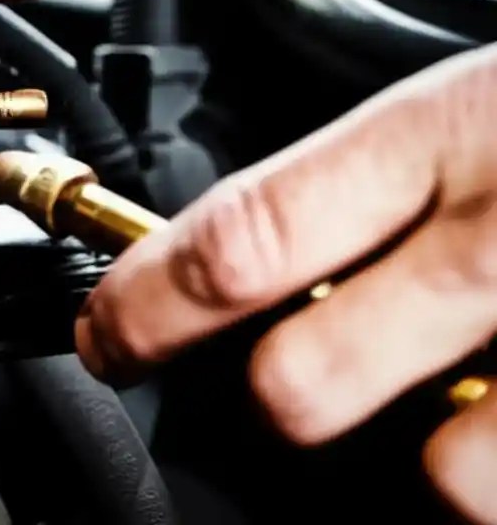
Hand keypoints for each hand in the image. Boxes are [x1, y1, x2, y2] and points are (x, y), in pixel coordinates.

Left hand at [76, 45, 496, 521]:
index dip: (141, 307)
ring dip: (419, 448)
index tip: (105, 335)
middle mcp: (495, 232)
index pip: (239, 239)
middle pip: (298, 378)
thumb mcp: (474, 95)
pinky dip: (496, 457)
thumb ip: (376, 170)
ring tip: (447, 389)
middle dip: (264, 393)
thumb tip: (251, 247)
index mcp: (435, 135)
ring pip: (437, 467)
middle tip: (275, 374)